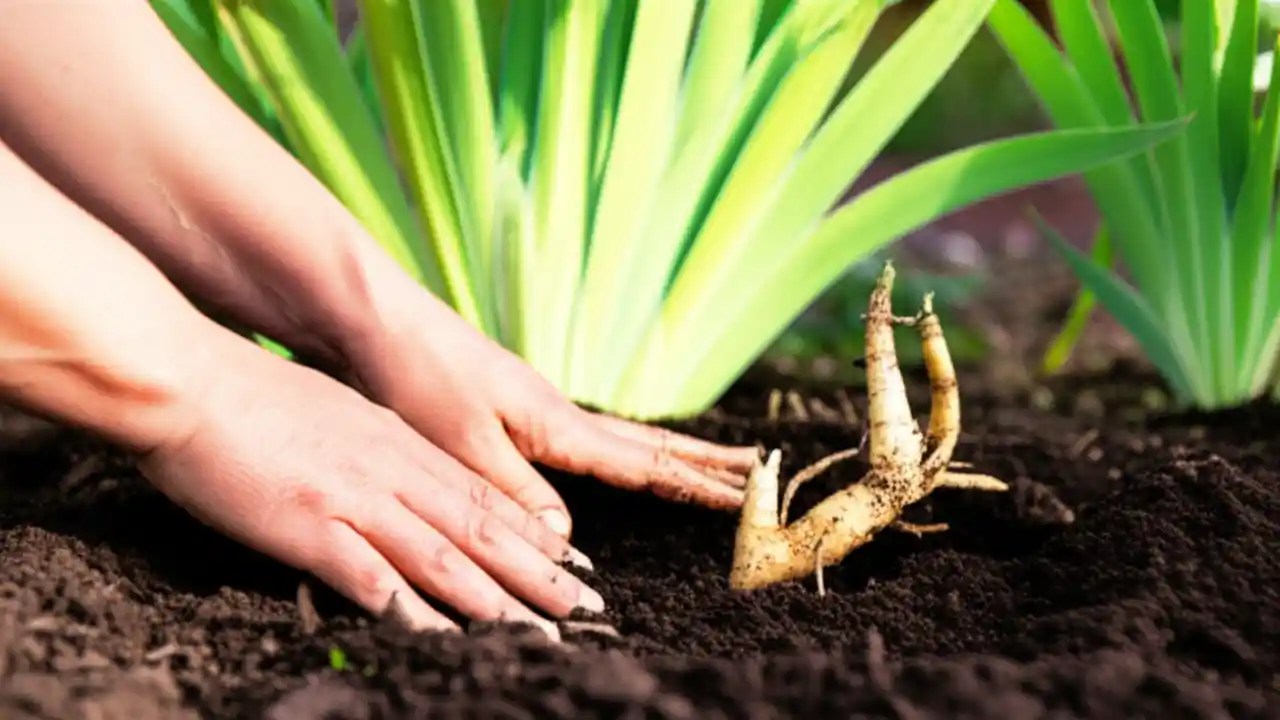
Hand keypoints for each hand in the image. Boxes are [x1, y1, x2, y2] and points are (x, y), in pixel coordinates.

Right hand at [138, 329, 603, 638]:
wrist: (193, 380)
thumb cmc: (254, 401)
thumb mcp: (339, 417)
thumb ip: (376, 451)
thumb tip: (399, 482)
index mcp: (400, 446)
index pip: (481, 496)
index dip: (532, 533)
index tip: (573, 560)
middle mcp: (393, 472)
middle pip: (481, 529)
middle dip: (539, 573)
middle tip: (587, 606)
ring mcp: (357, 499)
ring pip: (446, 557)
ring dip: (499, 602)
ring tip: (542, 636)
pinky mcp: (313, 526)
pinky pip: (375, 580)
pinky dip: (416, 614)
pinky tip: (449, 641)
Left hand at [340, 285, 758, 540]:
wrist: (375, 318)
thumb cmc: (415, 376)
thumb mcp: (462, 446)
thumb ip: (515, 495)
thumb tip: (567, 540)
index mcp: (554, 423)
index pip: (642, 463)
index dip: (695, 485)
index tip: (748, 497)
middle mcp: (556, 412)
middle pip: (647, 443)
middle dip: (703, 463)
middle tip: (757, 473)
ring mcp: (536, 406)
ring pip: (620, 438)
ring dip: (670, 454)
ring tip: (710, 465)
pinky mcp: (510, 406)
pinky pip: (585, 438)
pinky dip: (621, 451)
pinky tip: (616, 457)